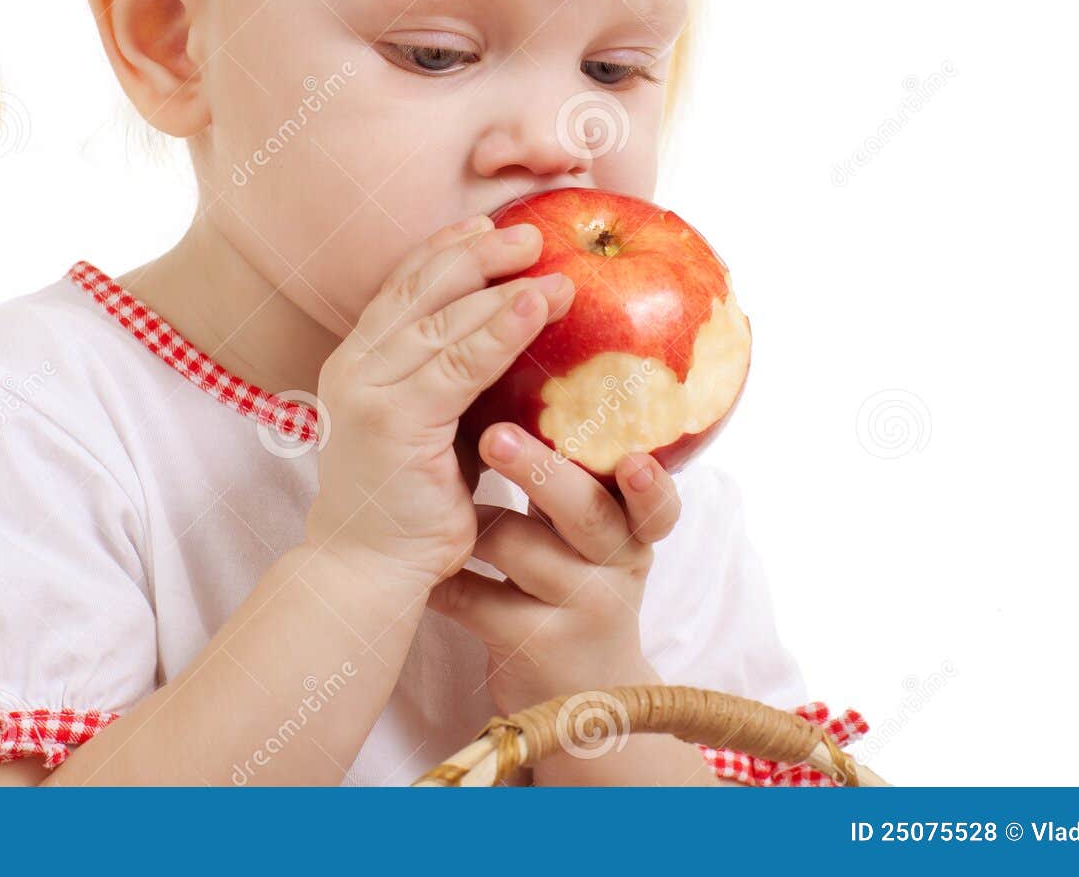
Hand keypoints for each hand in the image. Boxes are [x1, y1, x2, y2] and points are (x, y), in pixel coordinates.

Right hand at [305, 215, 575, 589]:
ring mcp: (368, 390)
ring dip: (502, 287)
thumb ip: (458, 379)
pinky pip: (459, 364)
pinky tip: (536, 307)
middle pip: (420, 288)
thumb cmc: (411, 503)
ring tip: (555, 270)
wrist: (368, 569)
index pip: (402, 287)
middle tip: (533, 232)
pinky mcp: (393, 419)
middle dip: (478, 252)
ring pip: (443, 320)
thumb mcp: (436, 425)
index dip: (445, 250)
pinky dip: (501, 330)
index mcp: (358, 361)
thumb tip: (516, 333)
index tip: (488, 224)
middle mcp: (354, 365)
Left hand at [427, 427, 682, 715]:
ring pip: (513, 545)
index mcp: (633, 533)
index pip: (656, 505)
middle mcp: (617, 570)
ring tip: (443, 512)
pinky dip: (440, 575)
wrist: (577, 698)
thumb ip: (579, 479)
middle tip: (494, 436)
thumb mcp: (593, 540)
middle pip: (583, 512)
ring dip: (470, 523)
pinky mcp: (531, 648)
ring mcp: (577, 613)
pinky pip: (471, 595)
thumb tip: (523, 380)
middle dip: (538, 470)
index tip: (633, 460)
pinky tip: (422, 566)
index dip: (650, 485)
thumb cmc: (574, 588)